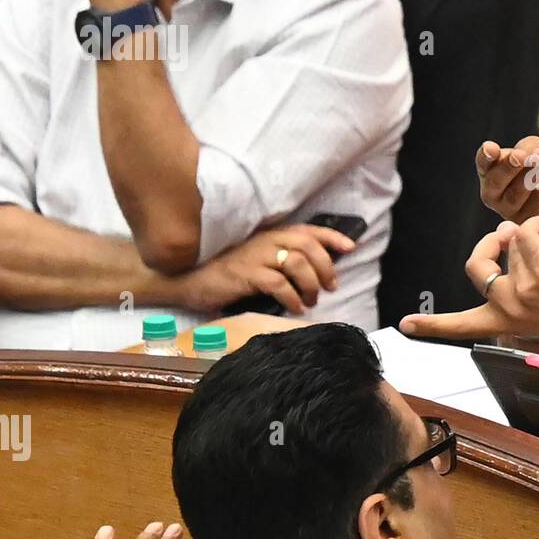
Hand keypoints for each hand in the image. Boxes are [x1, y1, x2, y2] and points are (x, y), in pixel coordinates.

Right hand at [178, 223, 356, 315]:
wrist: (188, 279)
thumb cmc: (226, 272)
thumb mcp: (258, 261)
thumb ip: (282, 260)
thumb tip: (315, 273)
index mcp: (270, 235)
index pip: (308, 230)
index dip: (332, 237)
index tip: (350, 247)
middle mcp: (265, 241)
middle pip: (308, 246)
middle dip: (326, 267)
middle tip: (330, 286)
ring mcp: (255, 257)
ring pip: (296, 264)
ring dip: (311, 285)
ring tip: (311, 300)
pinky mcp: (245, 275)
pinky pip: (279, 285)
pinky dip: (293, 298)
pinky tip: (295, 308)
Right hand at [400, 216, 538, 354]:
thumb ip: (521, 281)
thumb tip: (507, 236)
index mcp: (507, 324)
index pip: (461, 327)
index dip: (432, 324)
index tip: (405, 325)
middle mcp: (508, 310)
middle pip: (475, 266)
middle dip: (490, 242)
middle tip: (510, 235)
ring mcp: (522, 290)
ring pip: (512, 242)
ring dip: (536, 235)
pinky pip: (528, 231)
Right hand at [476, 137, 538, 232]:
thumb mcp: (535, 149)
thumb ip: (531, 147)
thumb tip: (536, 155)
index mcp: (489, 171)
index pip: (483, 162)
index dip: (486, 155)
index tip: (491, 148)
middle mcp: (493, 193)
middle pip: (496, 181)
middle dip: (510, 167)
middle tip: (522, 156)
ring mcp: (508, 211)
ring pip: (516, 195)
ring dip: (533, 176)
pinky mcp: (527, 222)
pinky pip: (536, 205)